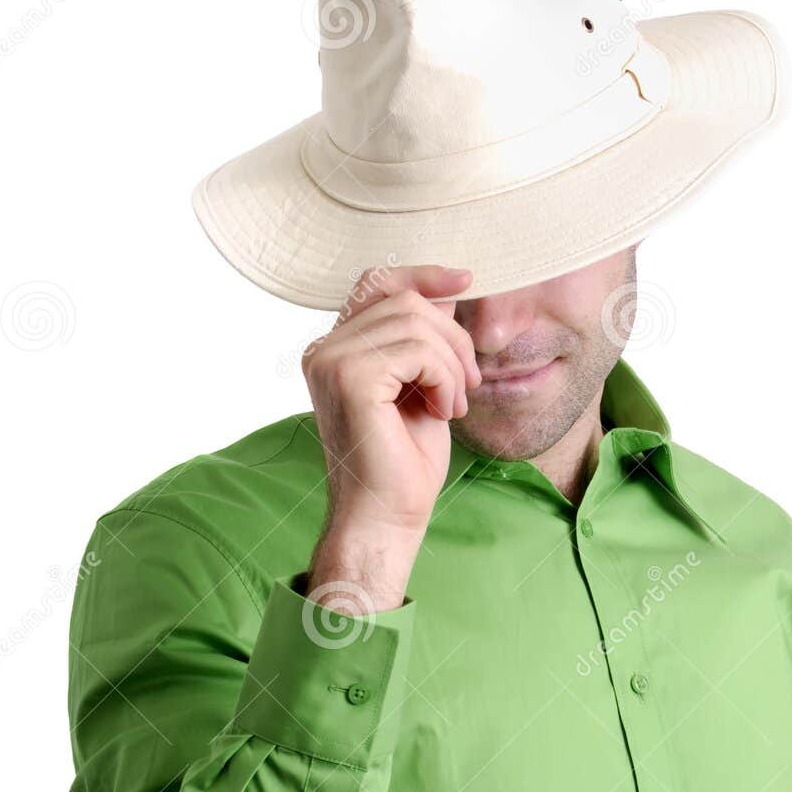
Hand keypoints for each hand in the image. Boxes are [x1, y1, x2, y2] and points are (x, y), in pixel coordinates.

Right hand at [301, 265, 479, 610]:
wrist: (387, 517)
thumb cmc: (405, 461)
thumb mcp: (422, 384)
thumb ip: (424, 338)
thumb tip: (448, 290)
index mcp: (334, 349)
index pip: (376, 282)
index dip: (423, 274)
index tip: (467, 279)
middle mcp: (323, 350)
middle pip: (406, 300)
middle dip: (453, 338)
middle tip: (468, 386)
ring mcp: (330, 361)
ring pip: (416, 320)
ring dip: (452, 363)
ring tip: (453, 404)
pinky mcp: (349, 378)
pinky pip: (416, 350)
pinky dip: (444, 378)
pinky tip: (442, 411)